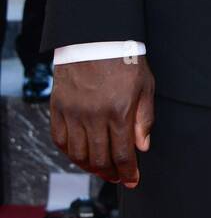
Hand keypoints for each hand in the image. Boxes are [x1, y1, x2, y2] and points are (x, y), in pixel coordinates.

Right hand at [50, 55, 154, 187]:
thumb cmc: (125, 59)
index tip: (132, 181)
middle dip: (111, 173)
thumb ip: (144, 118)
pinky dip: (69, 153)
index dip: (128, 172)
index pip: (123, 154)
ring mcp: (74, 112)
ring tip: (100, 169)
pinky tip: (79, 155)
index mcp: (119, 112)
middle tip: (117, 177)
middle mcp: (94, 116)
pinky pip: (60, 140)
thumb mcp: (145, 85)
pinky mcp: (58, 107)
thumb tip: (142, 147)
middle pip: (100, 158)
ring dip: (90, 167)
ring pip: (78, 154)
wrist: (95, 37)